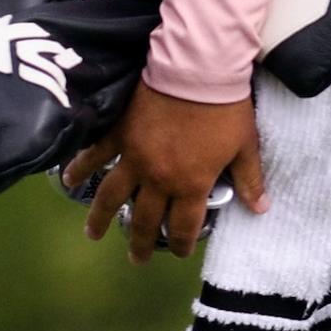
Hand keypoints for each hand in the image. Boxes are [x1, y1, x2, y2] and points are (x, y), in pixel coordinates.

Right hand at [68, 83, 264, 262]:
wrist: (198, 70)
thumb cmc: (226, 108)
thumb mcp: (246, 147)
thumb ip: (249, 180)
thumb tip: (261, 209)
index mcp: (191, 185)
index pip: (183, 225)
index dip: (180, 243)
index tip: (179, 252)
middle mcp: (158, 178)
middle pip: (145, 219)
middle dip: (141, 242)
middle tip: (137, 259)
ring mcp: (133, 158)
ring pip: (112, 196)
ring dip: (101, 219)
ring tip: (93, 235)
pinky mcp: (117, 134)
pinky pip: (93, 156)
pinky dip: (79, 170)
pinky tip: (69, 182)